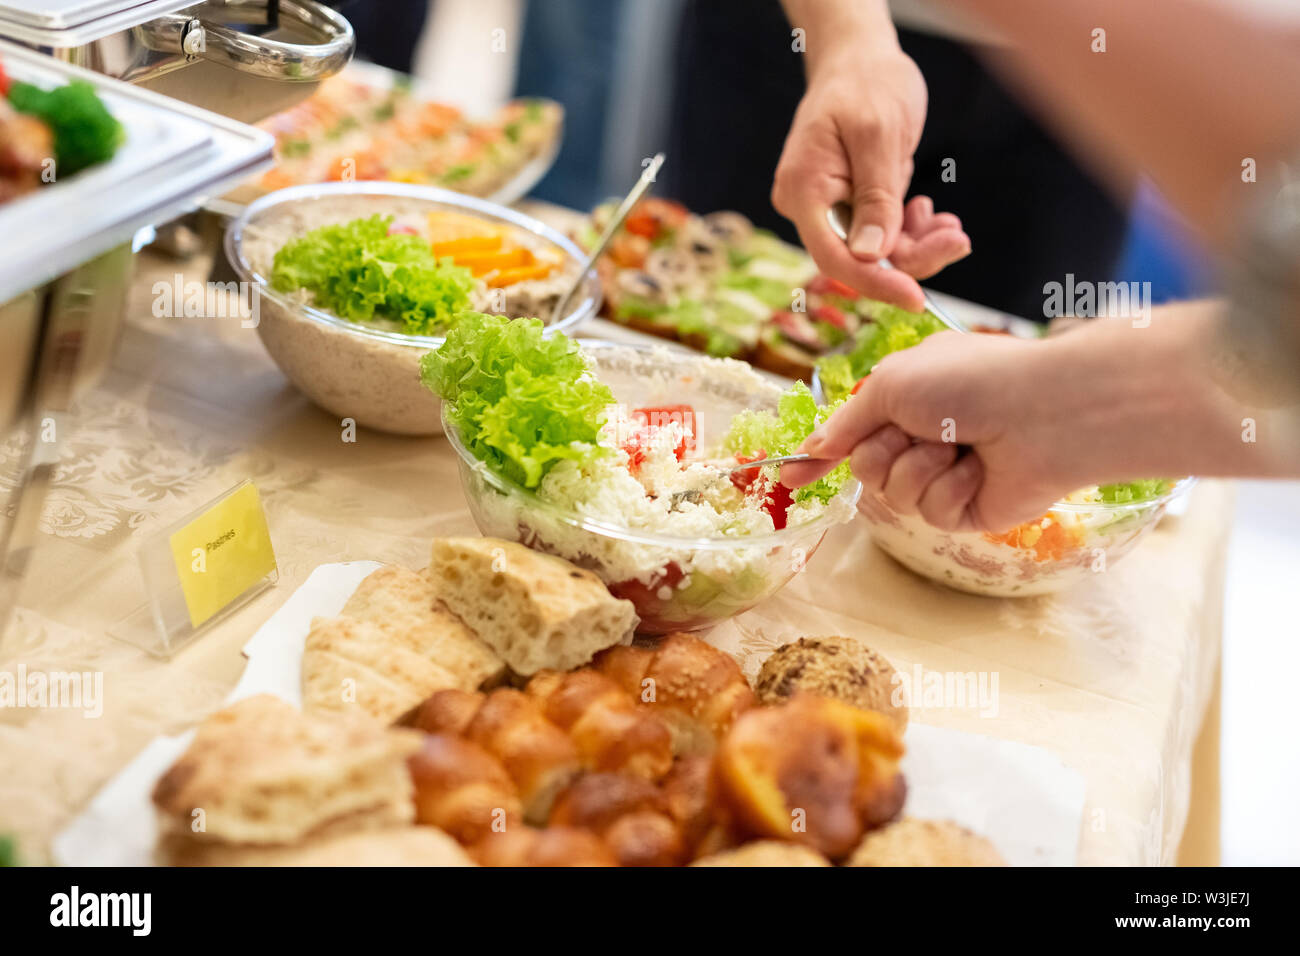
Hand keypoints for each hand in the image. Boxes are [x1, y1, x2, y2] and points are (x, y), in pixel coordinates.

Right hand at [772, 48, 970, 311]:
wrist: (860, 60)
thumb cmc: (866, 84)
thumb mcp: (879, 135)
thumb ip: (876, 196)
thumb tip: (873, 255)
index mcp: (803, 191)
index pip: (834, 255)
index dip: (875, 282)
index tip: (916, 298)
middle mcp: (809, 208)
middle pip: (859, 259)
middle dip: (912, 258)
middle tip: (958, 240)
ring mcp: (829, 210)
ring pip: (877, 252)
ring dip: (918, 247)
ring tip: (951, 226)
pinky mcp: (851, 208)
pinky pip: (882, 236)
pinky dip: (911, 234)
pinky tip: (932, 215)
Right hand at [783, 330, 1074, 531]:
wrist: (1043, 413)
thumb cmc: (971, 382)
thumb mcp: (890, 384)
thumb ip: (846, 421)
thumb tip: (813, 447)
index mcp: (909, 399)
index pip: (851, 434)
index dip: (820, 457)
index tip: (790, 478)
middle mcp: (925, 438)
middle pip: (866, 468)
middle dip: (884, 450)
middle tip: (918, 430)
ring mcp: (946, 476)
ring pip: (894, 494)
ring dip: (919, 467)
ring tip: (958, 446)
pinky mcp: (968, 511)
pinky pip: (931, 514)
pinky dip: (950, 488)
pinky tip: (979, 471)